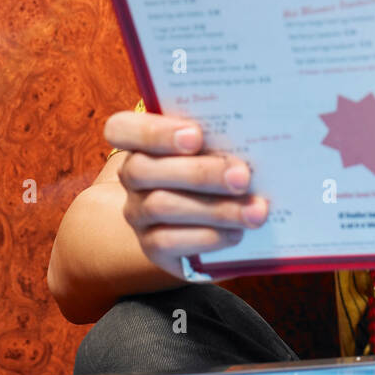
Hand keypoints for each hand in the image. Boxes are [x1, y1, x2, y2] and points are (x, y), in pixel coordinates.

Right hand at [103, 109, 268, 278]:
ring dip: (215, 208)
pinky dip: (208, 236)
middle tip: (242, 177)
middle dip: (198, 173)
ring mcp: (138, 212)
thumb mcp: (215, 147)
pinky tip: (237, 233)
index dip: (153, 131)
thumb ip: (220, 139)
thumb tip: (254, 139)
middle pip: (144, 169)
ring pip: (161, 206)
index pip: (120, 129)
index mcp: (140, 141)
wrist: (206, 218)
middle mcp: (132, 175)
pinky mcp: (151, 245)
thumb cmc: (216, 166)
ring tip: (255, 211)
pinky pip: (169, 241)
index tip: (196, 135)